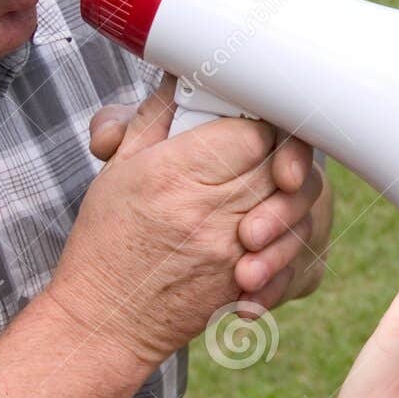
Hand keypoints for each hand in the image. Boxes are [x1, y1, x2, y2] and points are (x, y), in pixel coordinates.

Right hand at [90, 101, 327, 306]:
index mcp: (175, 174)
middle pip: (278, 163)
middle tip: (256, 148)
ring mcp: (233, 250)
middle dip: (275, 151)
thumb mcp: (120, 169)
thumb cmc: (108, 243)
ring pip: (292, 204)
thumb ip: (156, 118)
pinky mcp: (247, 280)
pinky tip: (266, 225)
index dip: (257, 121)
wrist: (106, 321)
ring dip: (285, 191)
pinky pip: (289, 247)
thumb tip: (183, 76)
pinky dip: (287, 232)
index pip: (252, 132)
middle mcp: (210, 211)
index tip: (243, 121)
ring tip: (266, 183)